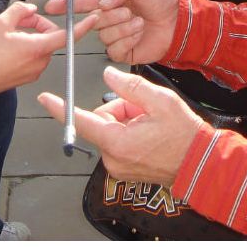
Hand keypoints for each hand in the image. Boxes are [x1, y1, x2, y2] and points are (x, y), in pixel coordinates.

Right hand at [0, 0, 99, 98]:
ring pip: (41, 47)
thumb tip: (30, 8)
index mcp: (36, 49)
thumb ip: (20, 11)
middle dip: (40, 25)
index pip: (67, 36)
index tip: (94, 18)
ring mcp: (33, 73)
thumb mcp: (0, 23)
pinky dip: (27, 47)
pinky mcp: (25, 78)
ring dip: (32, 36)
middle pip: (50, 38)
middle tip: (23, 19)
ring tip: (11, 33)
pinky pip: (34, 57)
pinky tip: (9, 45)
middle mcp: (38, 63)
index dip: (82, 26)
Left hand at [38, 66, 203, 184]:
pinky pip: (119, 142)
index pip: (82, 121)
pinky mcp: (125, 170)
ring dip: (128, 119)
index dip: (61, 109)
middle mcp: (113, 158)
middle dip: (121, 109)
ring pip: (112, 129)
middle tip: (146, 110)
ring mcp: (119, 166)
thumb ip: (130, 87)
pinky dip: (130, 131)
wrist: (202, 165)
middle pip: (103, 120)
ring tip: (151, 123)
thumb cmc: (184, 134)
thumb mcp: (160, 101)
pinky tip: (150, 133)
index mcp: (118, 141)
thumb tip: (108, 76)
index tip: (45, 99)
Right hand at [43, 0, 178, 63]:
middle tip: (128, 11)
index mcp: (111, 1)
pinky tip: (139, 34)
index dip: (68, 5)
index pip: (84, 3)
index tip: (52, 6)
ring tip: (139, 22)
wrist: (179, 20)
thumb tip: (101, 3)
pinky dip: (128, 39)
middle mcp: (110, 19)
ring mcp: (116, 36)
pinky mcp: (124, 52)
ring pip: (104, 35)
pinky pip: (114, 49)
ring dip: (124, 27)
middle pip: (94, 20)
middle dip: (111, 15)